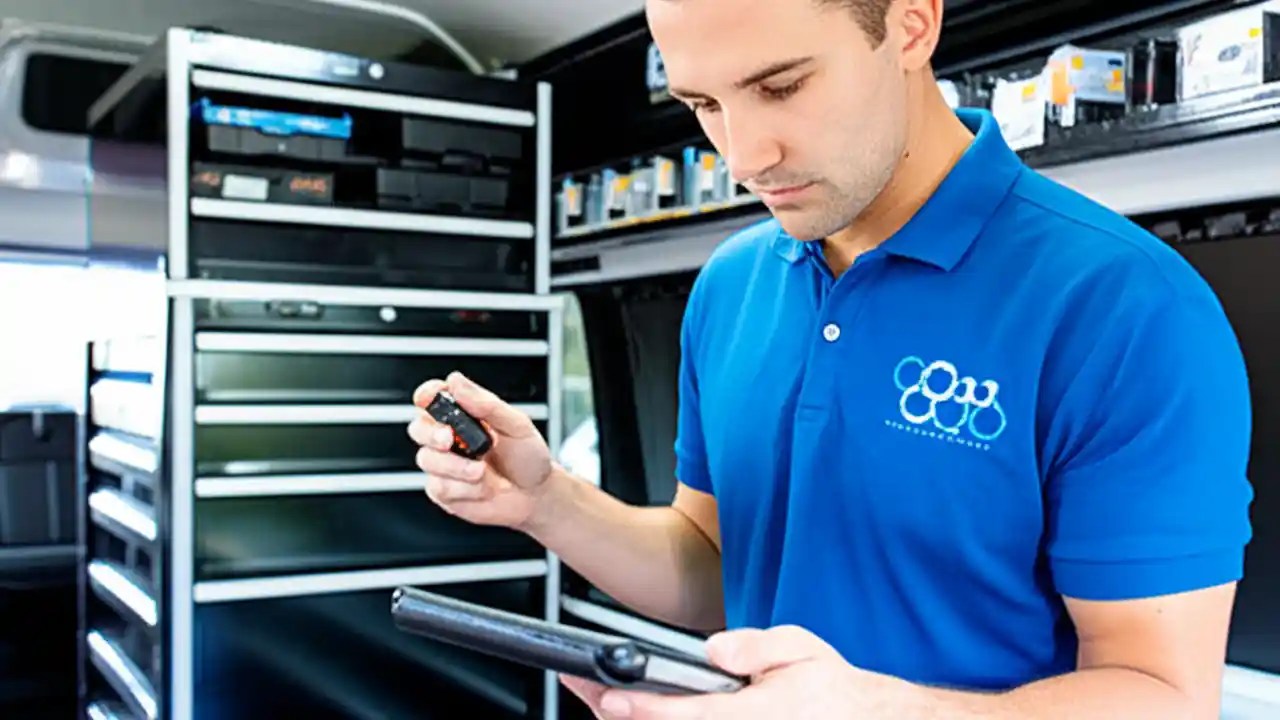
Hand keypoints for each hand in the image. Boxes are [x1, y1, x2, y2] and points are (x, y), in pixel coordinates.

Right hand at [408, 372, 553, 530]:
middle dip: (431, 434)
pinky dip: (462, 488)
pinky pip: (439, 487)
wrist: (536, 497)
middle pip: (418, 428)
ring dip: (455, 467)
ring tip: (482, 472)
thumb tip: (456, 381)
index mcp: (464, 414)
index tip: (429, 397)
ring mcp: (445, 465)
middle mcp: (450, 437)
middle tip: (448, 439)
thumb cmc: (528, 458)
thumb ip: (485, 404)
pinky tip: (481, 488)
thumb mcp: (516, 425)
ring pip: (427, 459)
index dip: (427, 395)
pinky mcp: (444, 491)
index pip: (433, 398)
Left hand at [561, 626, 931, 718]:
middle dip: (618, 712)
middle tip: (582, 686)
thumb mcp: (801, 648)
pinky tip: (630, 709)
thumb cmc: (828, 688)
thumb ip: (758, 646)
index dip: (644, 706)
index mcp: (755, 714)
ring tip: (594, 693)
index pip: (688, 714)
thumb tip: (715, 649)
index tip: (610, 696)